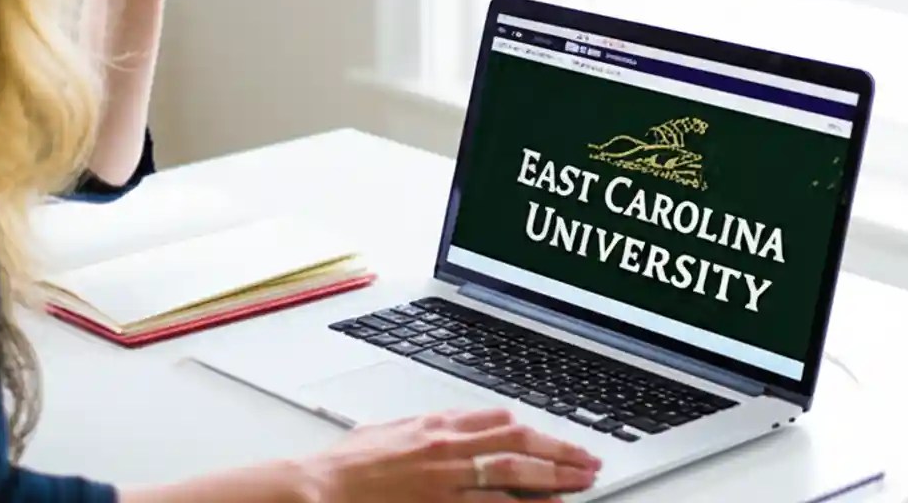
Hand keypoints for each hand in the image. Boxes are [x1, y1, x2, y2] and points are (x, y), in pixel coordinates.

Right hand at [301, 408, 601, 502]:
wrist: (318, 488)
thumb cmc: (346, 466)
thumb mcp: (388, 431)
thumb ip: (424, 429)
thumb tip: (449, 426)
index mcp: (435, 425)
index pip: (498, 419)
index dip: (533, 430)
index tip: (552, 440)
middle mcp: (448, 448)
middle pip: (518, 444)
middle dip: (558, 452)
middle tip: (588, 460)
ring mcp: (447, 480)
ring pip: (514, 475)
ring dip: (554, 478)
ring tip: (582, 482)